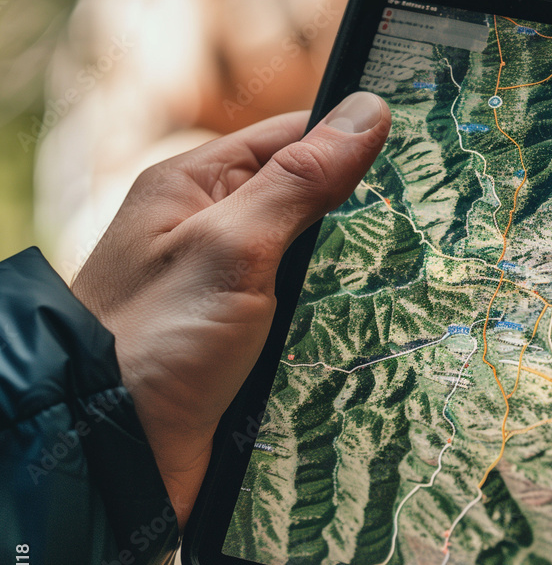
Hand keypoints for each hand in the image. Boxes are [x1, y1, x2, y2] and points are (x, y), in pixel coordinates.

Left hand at [72, 92, 390, 528]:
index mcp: (197, 186)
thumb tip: (369, 111)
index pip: (291, 136)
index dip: (351, 139)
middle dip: (362, 211)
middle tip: (428, 220)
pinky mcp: (246, 337)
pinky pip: (306, 308)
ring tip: (420, 271)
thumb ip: (300, 180)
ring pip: (314, 258)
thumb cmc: (156, 339)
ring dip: (355, 269)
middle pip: (308, 199)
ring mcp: (230, 285)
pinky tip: (380, 320)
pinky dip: (339, 312)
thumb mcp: (233, 246)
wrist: (110, 452)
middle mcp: (213, 229)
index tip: (418, 151)